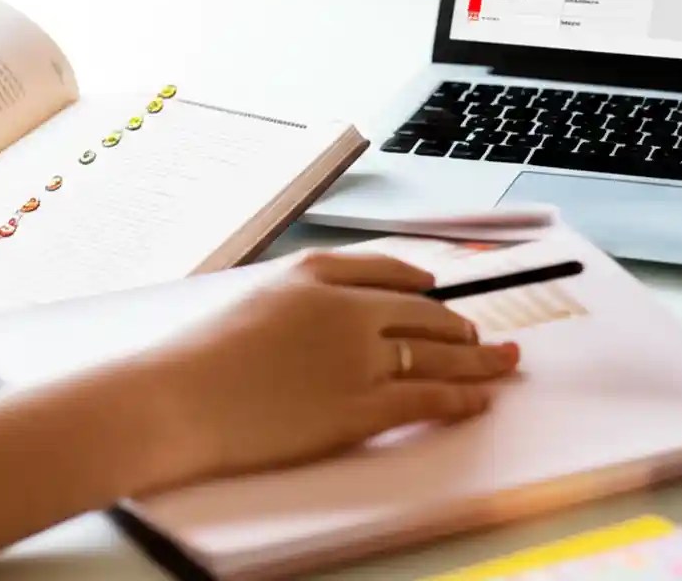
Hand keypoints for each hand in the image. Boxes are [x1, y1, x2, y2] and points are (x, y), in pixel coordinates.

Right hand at [146, 250, 519, 483]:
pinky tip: (480, 400)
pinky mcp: (364, 407)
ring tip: (501, 363)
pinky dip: (463, 398)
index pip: (389, 272)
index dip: (423, 286)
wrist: (180, 398)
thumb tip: (329, 311)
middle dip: (461, 325)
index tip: (438, 292)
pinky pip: (430, 398)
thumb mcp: (250, 299)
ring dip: (479, 360)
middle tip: (482, 335)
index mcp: (316, 274)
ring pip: (439, 354)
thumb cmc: (198, 356)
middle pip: (425, 314)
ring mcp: (361, 358)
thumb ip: (296, 297)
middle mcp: (348, 309)